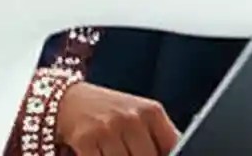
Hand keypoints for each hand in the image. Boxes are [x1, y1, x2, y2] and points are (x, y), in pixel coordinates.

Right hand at [56, 82, 180, 155]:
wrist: (72, 100)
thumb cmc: (112, 112)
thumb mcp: (141, 116)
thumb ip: (161, 138)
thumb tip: (179, 153)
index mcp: (152, 112)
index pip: (173, 147)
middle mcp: (131, 118)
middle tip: (132, 152)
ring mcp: (108, 129)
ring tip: (118, 151)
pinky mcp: (86, 140)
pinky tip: (102, 153)